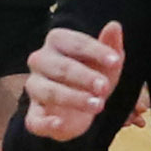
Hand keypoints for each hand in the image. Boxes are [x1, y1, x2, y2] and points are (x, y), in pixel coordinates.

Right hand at [22, 22, 124, 142]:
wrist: (80, 109)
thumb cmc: (92, 77)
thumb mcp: (107, 64)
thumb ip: (110, 46)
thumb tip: (115, 26)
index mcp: (57, 42)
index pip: (75, 43)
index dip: (96, 51)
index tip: (115, 61)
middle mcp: (40, 61)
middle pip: (61, 67)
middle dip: (85, 77)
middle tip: (105, 87)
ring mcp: (35, 88)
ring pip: (49, 92)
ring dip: (73, 98)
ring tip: (98, 105)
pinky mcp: (34, 115)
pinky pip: (34, 120)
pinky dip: (46, 123)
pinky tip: (59, 124)